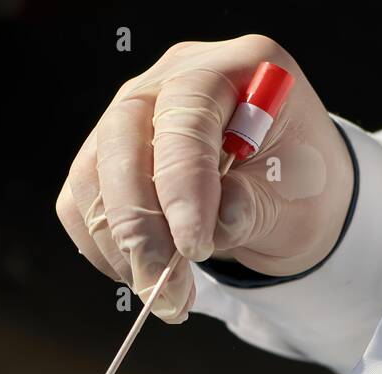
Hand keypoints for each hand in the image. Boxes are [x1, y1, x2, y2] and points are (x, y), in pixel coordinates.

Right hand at [56, 34, 352, 320]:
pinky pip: (81, 200)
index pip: (188, 113)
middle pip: (124, 138)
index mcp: (235, 68)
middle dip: (141, 226)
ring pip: (94, 175)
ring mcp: (134, 112)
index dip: (184, 185)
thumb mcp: (299, 197)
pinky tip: (141, 277)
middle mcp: (173, 78)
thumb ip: (255, 206)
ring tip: (164, 296)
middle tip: (165, 288)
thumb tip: (215, 225)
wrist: (286, 192)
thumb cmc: (298, 182)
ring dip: (121, 247)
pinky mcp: (108, 153)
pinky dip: (103, 247)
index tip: (195, 248)